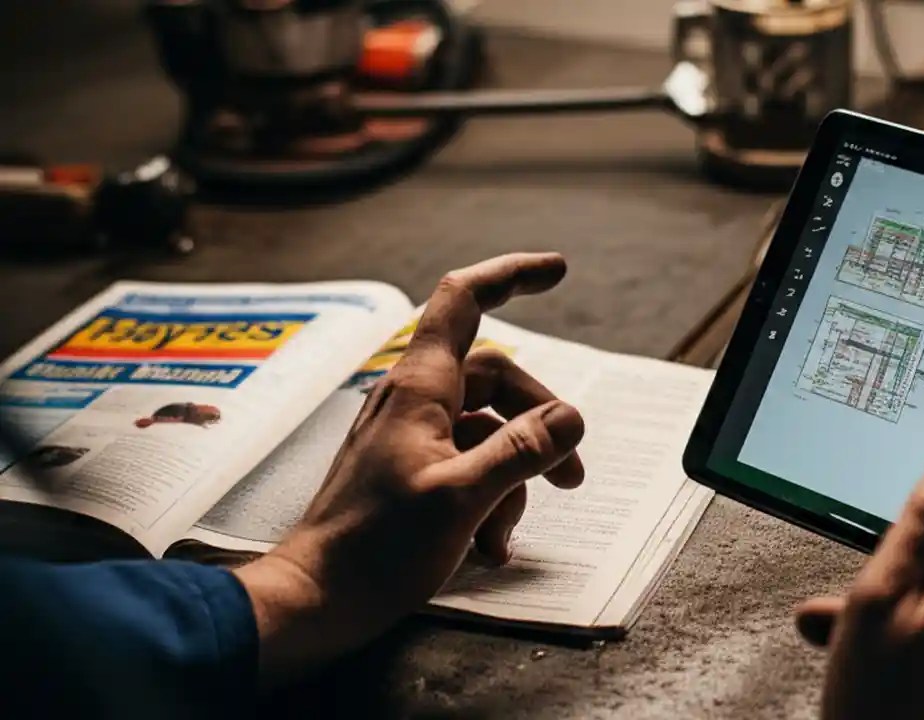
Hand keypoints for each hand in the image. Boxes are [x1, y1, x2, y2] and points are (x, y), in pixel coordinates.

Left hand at [234, 253, 585, 679]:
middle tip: (571, 475)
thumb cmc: (375, 549)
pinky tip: (488, 547)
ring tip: (508, 534)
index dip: (510, 275)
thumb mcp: (462, 497)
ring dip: (514, 479)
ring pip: (488, 432)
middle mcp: (415, 401)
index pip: (463, 300)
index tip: (558, 270)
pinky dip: (489, 502)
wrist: (316, 598)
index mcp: (420, 388)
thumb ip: (521, 451)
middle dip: (540, 424)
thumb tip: (571, 416)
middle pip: (497, 380)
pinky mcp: (412, 474)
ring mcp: (412, 437)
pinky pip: (469, 468)